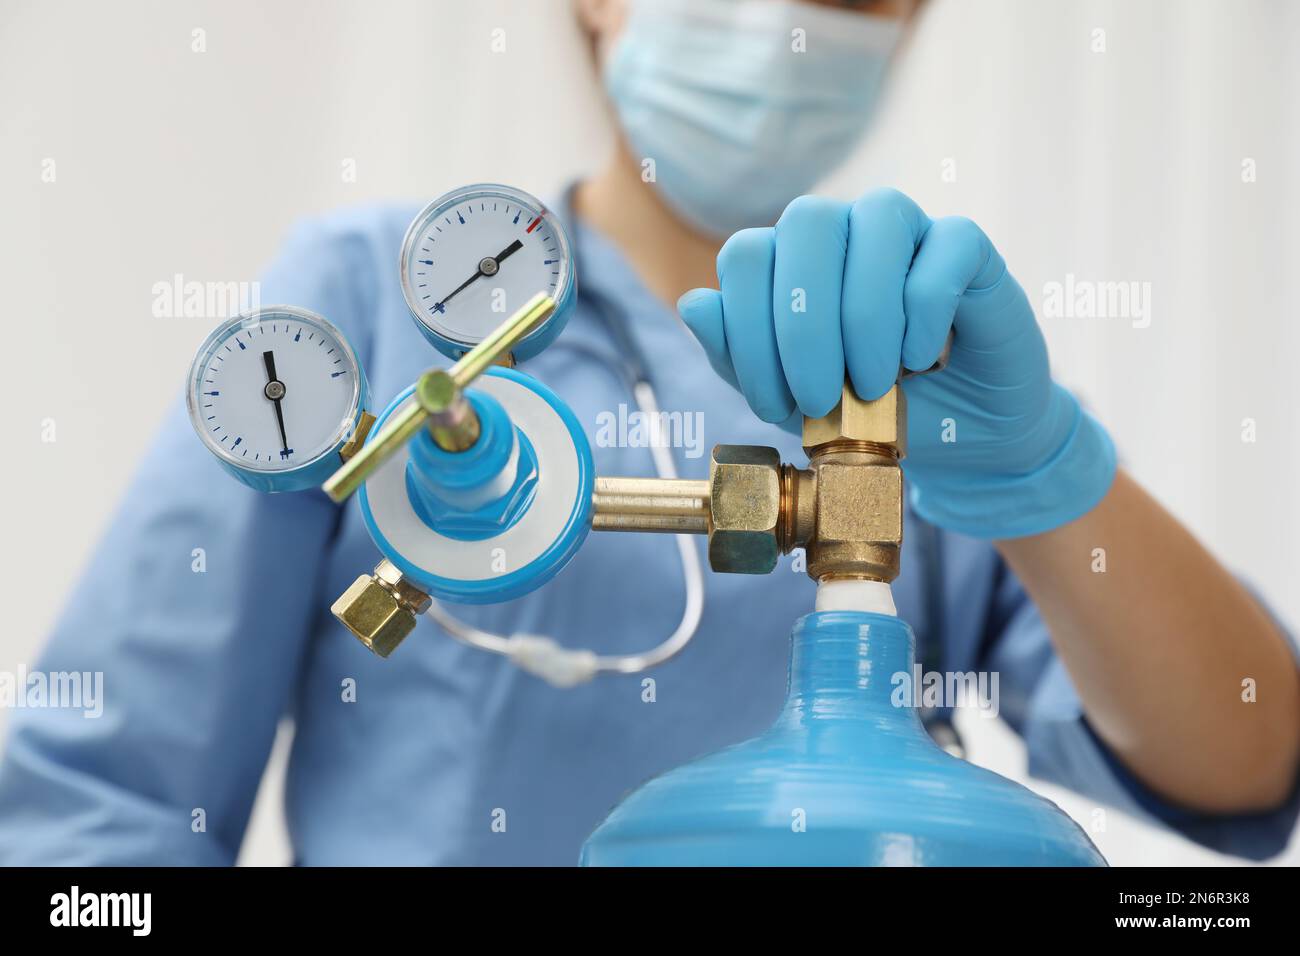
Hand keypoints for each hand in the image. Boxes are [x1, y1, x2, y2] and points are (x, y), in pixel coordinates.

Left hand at [677, 188, 1115, 538]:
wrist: (958, 441)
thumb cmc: (867, 414)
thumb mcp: (789, 399)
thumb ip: (737, 356)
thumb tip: (694, 305)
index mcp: (790, 260)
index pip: (746, 255)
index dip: (748, 331)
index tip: (775, 406)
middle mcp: (845, 230)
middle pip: (806, 222)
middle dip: (803, 324)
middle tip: (821, 398)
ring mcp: (908, 230)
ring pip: (878, 220)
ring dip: (865, 315)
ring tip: (873, 385)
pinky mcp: (967, 248)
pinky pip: (944, 247)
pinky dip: (924, 309)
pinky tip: (922, 359)